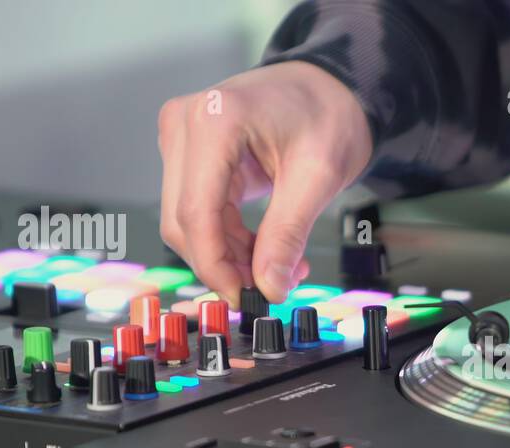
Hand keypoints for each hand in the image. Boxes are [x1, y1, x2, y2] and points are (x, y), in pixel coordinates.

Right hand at [157, 61, 372, 304]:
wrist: (328, 86)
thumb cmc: (328, 115)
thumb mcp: (319, 177)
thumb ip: (289, 233)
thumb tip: (269, 287)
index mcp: (215, 121)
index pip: (196, 212)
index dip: (216, 265)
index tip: (243, 298)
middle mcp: (185, 124)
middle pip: (184, 220)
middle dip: (224, 264)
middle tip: (271, 287)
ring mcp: (181, 136)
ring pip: (187, 220)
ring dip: (228, 254)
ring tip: (279, 266)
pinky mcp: (188, 151)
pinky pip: (198, 209)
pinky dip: (227, 238)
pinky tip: (264, 248)